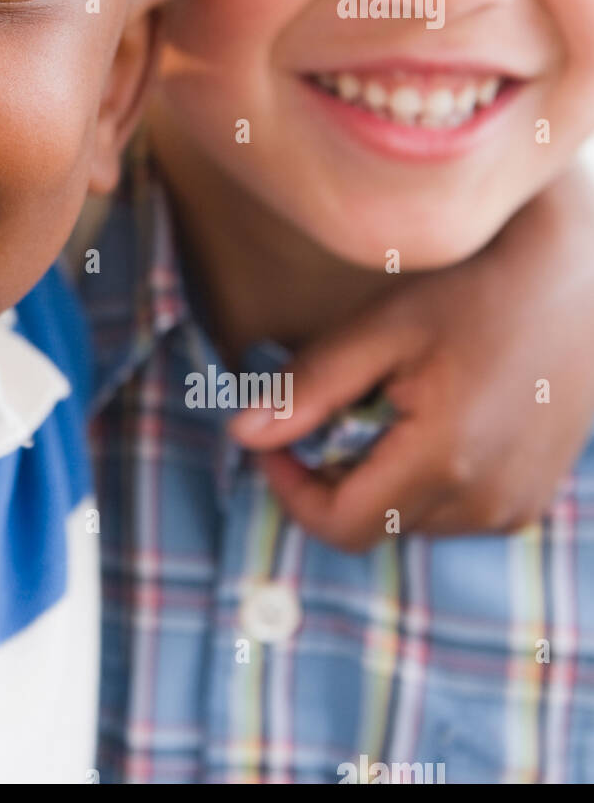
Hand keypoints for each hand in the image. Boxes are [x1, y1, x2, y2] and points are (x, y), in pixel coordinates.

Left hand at [229, 165, 593, 550]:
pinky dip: (420, 476)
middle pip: (373, 524)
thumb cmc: (474, 289)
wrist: (580, 277)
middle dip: (331, 476)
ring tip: (386, 403)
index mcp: (446, 462)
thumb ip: (309, 387)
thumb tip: (242, 434)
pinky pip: (453, 511)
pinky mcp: (532, 497)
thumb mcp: (381, 328)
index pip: (341, 525)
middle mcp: (488, 503)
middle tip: (325, 409)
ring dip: (377, 476)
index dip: (291, 490)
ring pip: (410, 520)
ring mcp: (517, 506)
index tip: (272, 443)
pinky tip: (428, 415)